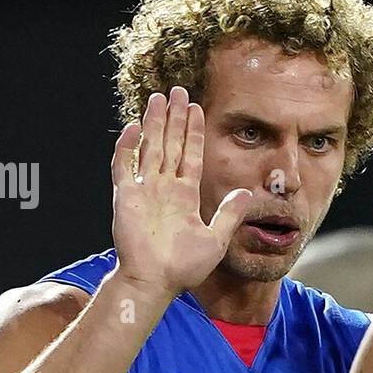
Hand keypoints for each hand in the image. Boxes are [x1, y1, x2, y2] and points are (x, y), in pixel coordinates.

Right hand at [111, 87, 250, 296]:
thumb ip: (229, 214)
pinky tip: (133, 128)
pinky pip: (124, 166)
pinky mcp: (126, 197)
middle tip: (179, 90)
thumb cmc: (183, 267)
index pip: (190, 155)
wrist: (156, 282)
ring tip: (159, 98)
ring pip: (150, 147)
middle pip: (170, 144)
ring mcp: (144, 190)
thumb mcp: (215, 239)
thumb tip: (247, 194)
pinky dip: (127, 147)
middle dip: (175, 118)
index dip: (193, 131)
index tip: (197, 108)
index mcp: (185, 195)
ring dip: (154, 123)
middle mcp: (164, 188)